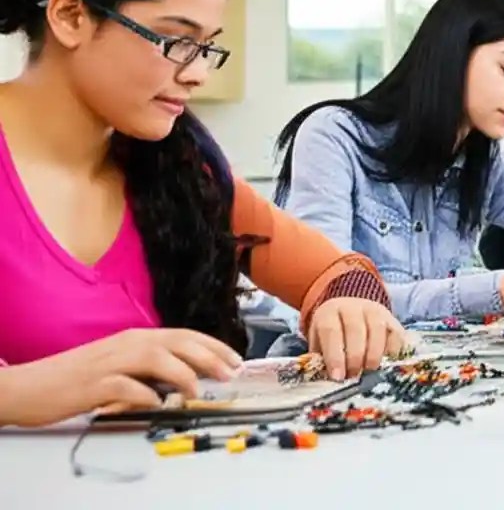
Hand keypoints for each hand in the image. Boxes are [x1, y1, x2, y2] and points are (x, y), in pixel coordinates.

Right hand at [0, 328, 241, 427]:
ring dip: (182, 373)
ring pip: (155, 357)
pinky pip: (124, 386)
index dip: (214, 346)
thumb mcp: (122, 365)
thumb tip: (188, 377)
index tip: (236, 360)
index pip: (184, 335)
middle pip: (176, 341)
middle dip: (209, 356)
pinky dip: (144, 394)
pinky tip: (157, 403)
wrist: (31, 385)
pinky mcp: (92, 385)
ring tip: (199, 391)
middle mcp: (126, 344)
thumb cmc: (79, 377)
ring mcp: (109, 362)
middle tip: (231, 374)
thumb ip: (152, 367)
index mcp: (136, 338)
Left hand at [307, 298, 404, 381]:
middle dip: (355, 356)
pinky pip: (396, 334)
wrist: (349, 315)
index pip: (330, 331)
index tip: (337, 377)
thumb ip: (322, 361)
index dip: (334, 355)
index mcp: (329, 313)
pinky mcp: (392, 319)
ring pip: (377, 329)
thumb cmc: (333, 339)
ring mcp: (374, 311)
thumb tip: (329, 383)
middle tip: (354, 376)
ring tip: (369, 371)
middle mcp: (352, 308)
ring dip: (374, 354)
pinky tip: (386, 365)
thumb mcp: (320, 346)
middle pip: (355, 329)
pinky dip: (392, 351)